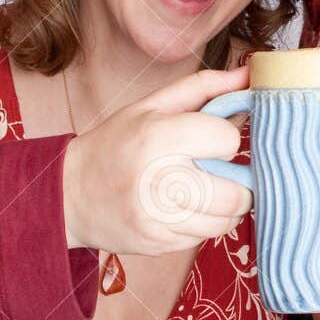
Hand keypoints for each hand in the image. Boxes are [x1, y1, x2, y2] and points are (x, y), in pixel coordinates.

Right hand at [61, 67, 253, 255]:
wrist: (70, 195)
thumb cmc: (115, 144)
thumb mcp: (151, 107)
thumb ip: (203, 88)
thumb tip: (250, 75)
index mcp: (158, 138)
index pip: (227, 140)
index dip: (224, 138)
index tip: (210, 139)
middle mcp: (160, 182)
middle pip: (237, 191)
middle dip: (236, 179)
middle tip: (217, 170)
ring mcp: (160, 220)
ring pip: (228, 219)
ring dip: (226, 204)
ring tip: (205, 189)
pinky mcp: (160, 244)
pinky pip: (207, 236)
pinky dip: (205, 222)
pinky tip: (185, 208)